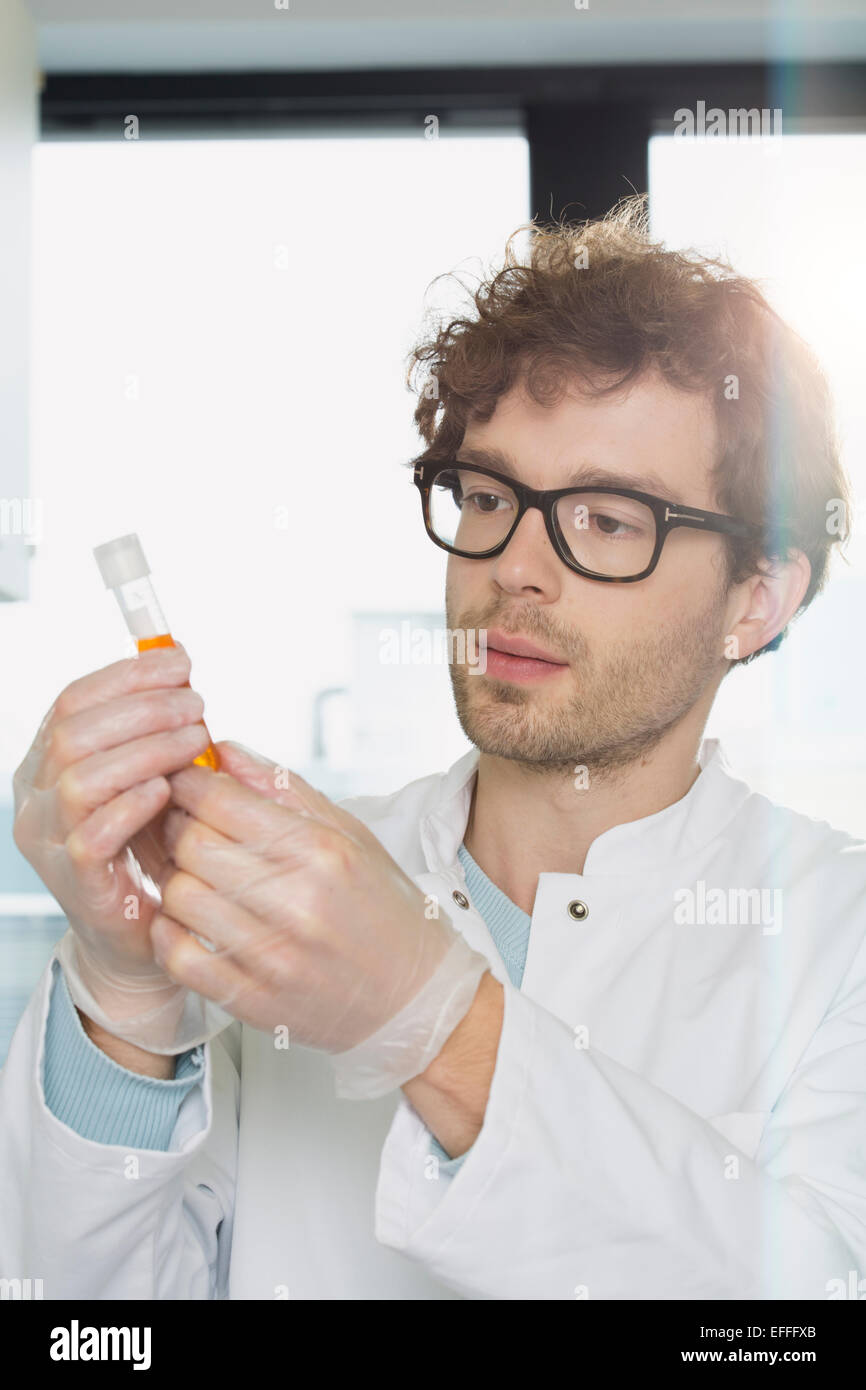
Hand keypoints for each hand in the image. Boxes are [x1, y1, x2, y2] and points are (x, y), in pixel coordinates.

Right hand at [12, 645, 212, 1015]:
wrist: (137, 934)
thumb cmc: (146, 848)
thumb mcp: (144, 774)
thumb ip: (150, 726)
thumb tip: (176, 664)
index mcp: (47, 763)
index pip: (72, 701)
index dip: (126, 675)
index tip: (178, 662)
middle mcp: (36, 797)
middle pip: (74, 732)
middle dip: (143, 708)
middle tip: (196, 706)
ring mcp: (50, 841)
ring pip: (82, 778)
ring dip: (146, 750)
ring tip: (195, 742)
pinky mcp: (76, 880)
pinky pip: (94, 835)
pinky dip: (133, 805)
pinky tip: (167, 791)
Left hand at [153, 742, 484, 1057]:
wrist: (415, 998)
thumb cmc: (384, 909)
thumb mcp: (349, 834)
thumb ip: (283, 788)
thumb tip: (224, 751)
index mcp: (322, 851)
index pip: (221, 801)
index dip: (188, 784)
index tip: (185, 782)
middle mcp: (296, 902)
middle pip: (191, 844)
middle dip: (176, 825)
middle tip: (183, 823)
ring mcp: (272, 956)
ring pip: (178, 896)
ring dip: (174, 878)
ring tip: (193, 872)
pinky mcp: (252, 1000)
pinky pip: (178, 956)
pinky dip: (169, 932)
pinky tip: (189, 920)